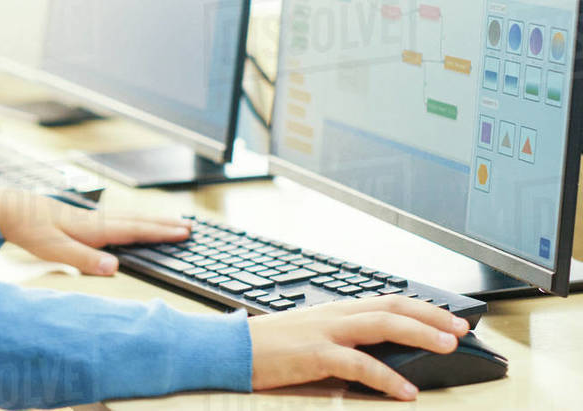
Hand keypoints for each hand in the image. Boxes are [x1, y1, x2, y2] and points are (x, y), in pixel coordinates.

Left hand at [0, 186, 192, 274]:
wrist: (7, 209)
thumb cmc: (28, 228)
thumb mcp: (54, 249)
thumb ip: (84, 260)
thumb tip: (114, 267)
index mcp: (92, 228)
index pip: (134, 230)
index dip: (160, 232)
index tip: (184, 232)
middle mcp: (94, 221)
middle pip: (136, 221)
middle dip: (163, 224)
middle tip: (189, 226)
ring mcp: (87, 219)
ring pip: (126, 219)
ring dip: (150, 221)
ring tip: (169, 223)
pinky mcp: (78, 220)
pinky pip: (115, 220)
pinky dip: (131, 222)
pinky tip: (130, 226)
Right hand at [248, 295, 470, 399]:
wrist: (230, 349)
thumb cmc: (269, 347)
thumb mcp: (310, 335)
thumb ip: (342, 338)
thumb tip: (378, 351)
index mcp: (335, 310)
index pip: (388, 301)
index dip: (423, 308)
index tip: (451, 318)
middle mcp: (334, 315)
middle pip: (392, 307)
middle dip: (432, 317)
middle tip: (462, 329)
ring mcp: (324, 333)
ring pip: (382, 326)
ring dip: (420, 334)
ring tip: (448, 346)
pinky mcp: (314, 355)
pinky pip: (358, 365)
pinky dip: (386, 378)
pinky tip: (405, 391)